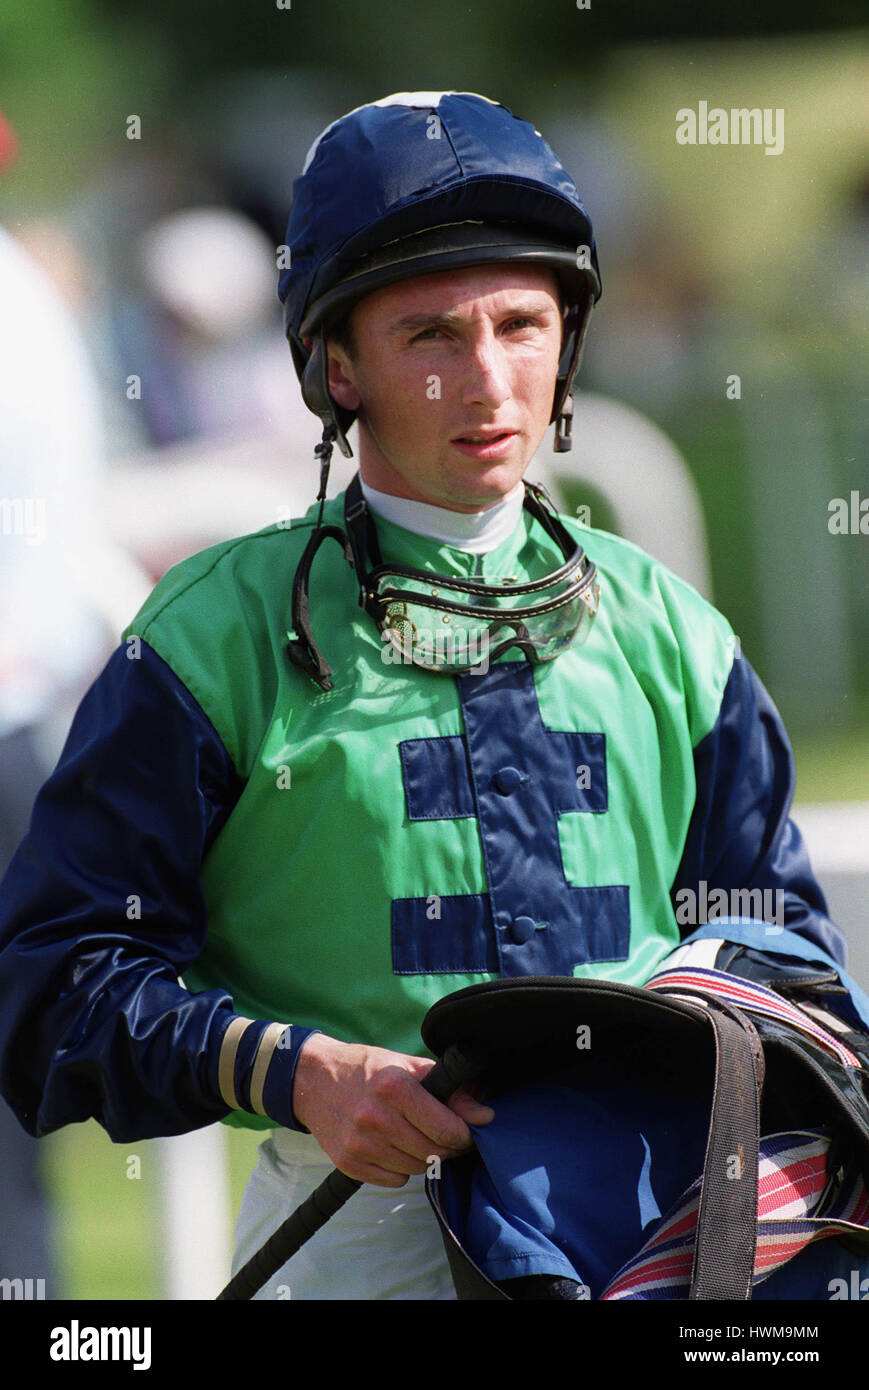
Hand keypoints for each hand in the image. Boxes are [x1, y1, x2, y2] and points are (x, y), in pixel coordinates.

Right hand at [292, 1033, 494, 1186]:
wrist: (312, 1079)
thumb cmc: (365, 1069)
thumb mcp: (408, 1066)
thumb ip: (450, 1090)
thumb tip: (485, 1115)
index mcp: (394, 1087)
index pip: (445, 1129)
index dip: (464, 1134)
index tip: (467, 1131)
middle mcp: (376, 1118)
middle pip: (433, 1152)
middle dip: (448, 1148)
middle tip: (447, 1137)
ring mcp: (360, 1144)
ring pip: (415, 1169)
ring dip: (425, 1158)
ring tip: (417, 1137)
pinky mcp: (349, 1164)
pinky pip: (394, 1180)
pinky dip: (401, 1168)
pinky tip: (394, 1146)